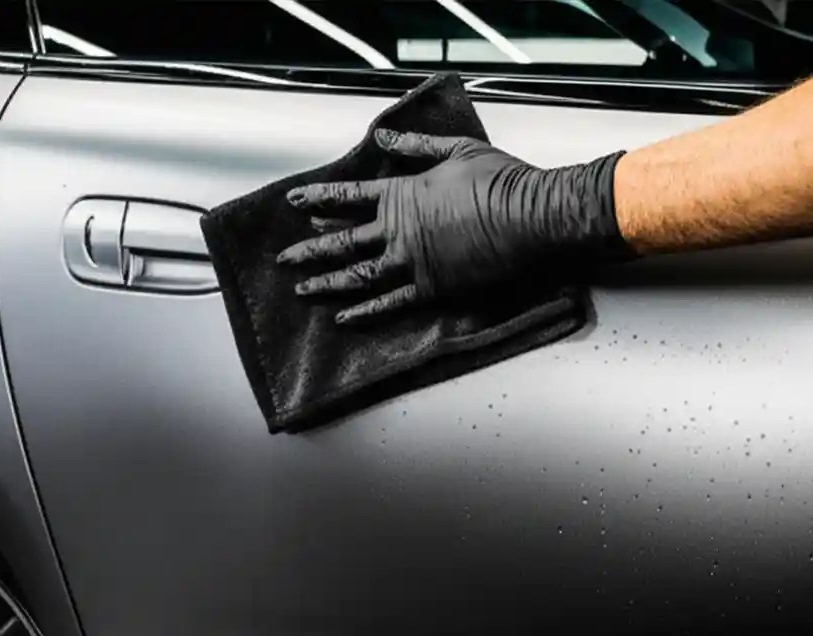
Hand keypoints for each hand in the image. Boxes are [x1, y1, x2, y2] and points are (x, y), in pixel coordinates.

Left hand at [279, 129, 627, 323]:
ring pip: (357, 276)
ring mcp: (411, 264)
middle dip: (311, 249)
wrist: (528, 218)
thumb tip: (382, 140)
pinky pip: (390, 304)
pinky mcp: (431, 289)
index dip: (318, 198)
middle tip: (284, 259)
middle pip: (343, 242)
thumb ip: (414, 148)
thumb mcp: (454, 150)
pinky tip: (344, 318)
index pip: (348, 196)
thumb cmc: (498, 180)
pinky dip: (365, 313)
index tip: (293, 202)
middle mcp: (398, 232)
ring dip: (327, 283)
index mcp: (402, 195)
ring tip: (302, 290)